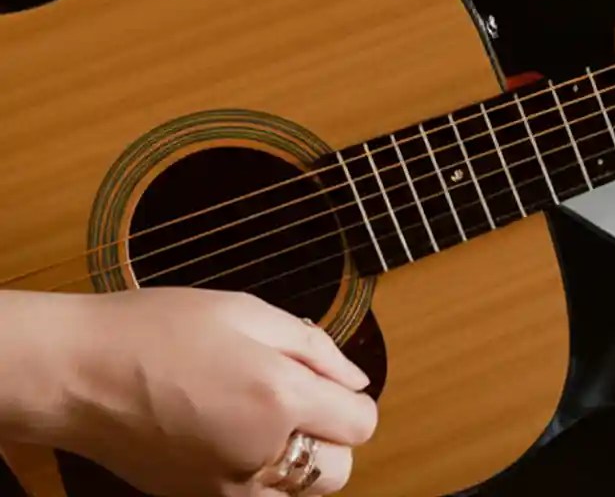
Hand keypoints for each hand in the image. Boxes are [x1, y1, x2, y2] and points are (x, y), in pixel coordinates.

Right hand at [47, 288, 376, 496]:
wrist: (77, 373)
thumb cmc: (156, 330)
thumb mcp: (247, 312)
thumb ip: (314, 348)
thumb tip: (355, 381)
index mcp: (279, 397)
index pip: (361, 424)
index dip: (351, 400)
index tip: (326, 382)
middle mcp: (260, 452)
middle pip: (340, 469)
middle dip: (332, 437)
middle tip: (297, 401)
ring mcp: (227, 486)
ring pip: (300, 492)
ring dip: (298, 461)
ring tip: (260, 420)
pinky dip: (261, 477)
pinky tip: (232, 439)